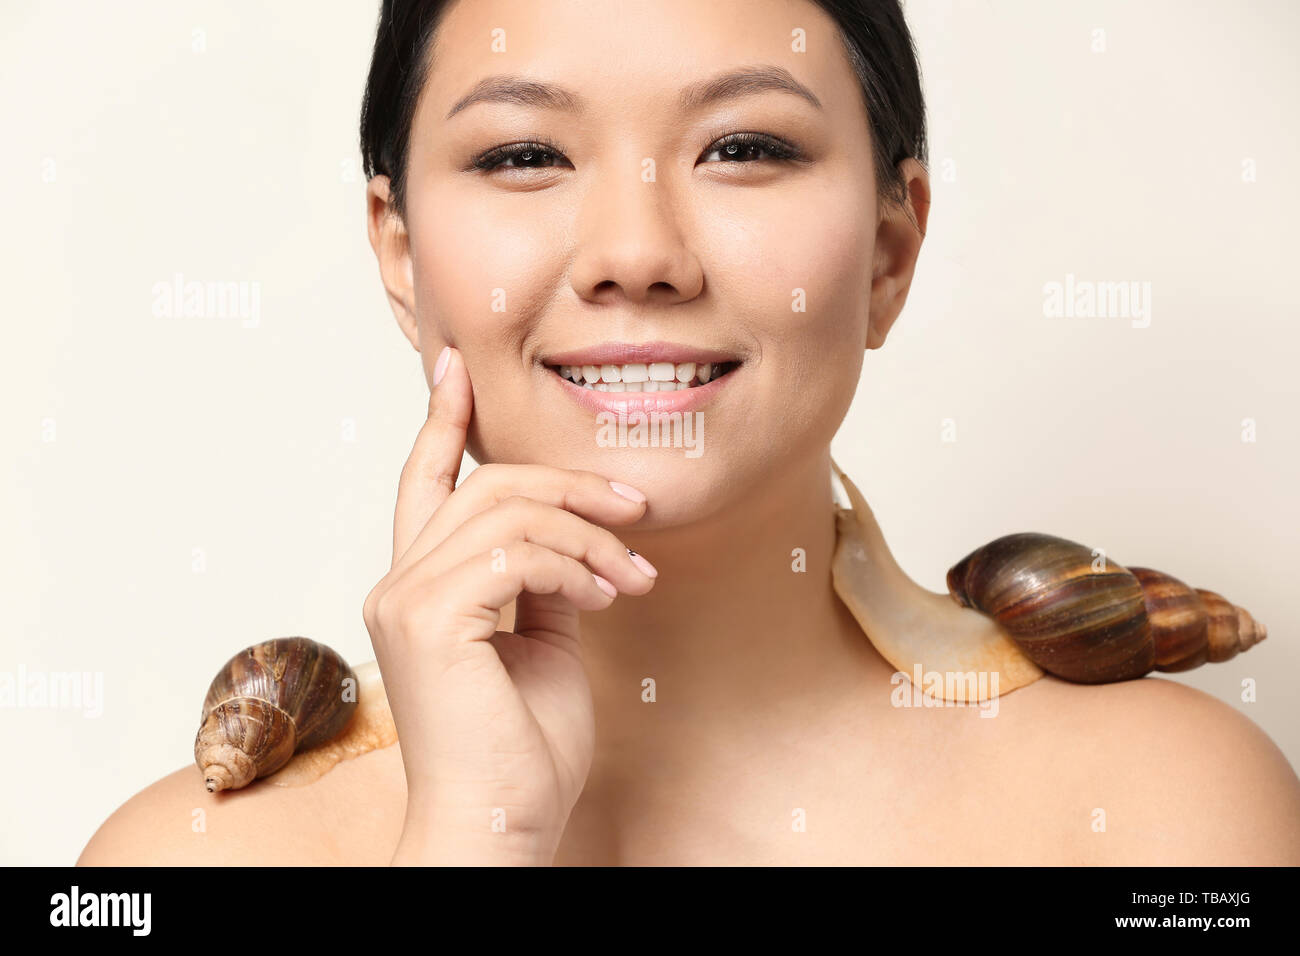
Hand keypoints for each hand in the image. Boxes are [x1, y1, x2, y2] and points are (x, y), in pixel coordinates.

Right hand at [362, 346, 657, 863]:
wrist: (504, 822)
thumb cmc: (523, 749)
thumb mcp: (544, 644)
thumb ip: (544, 583)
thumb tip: (575, 537)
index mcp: (421, 589)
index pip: (425, 486)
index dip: (442, 425)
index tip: (457, 369)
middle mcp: (398, 586)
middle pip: (487, 486)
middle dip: (570, 485)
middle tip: (635, 510)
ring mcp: (405, 601)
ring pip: (506, 511)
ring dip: (587, 533)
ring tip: (633, 575)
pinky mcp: (427, 620)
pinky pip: (514, 553)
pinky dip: (573, 564)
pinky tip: (607, 596)